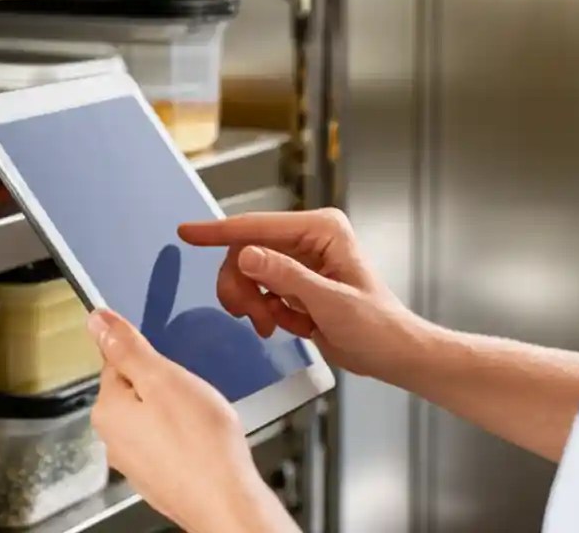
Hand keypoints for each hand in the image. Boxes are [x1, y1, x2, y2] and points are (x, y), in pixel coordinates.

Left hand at [87, 310, 296, 532]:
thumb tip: (94, 318)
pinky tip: (200, 443)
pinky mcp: (153, 479)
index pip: (117, 362)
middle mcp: (110, 438)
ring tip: (200, 420)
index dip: (150, 359)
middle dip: (163, 387)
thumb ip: (127, 348)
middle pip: (134, 391)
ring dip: (173, 412)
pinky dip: (180, 438)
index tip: (173, 371)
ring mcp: (131, 463)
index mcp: (107, 409)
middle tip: (192, 396)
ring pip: (150, 418)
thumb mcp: (163, 378)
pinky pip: (163, 444)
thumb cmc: (199, 438)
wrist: (224, 501)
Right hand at [178, 209, 424, 381]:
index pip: (259, 226)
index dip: (220, 232)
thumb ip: (287, 278)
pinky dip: (264, 311)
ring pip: (248, 273)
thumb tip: (247, 255)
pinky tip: (286, 325)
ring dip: (252, 302)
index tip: (187, 232)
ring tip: (271, 324)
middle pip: (246, 251)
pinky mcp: (295, 282)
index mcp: (322, 229)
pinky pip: (259, 291)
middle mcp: (309, 238)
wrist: (391, 353)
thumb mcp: (330, 302)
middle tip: (250, 315)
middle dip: (242, 285)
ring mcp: (300, 261)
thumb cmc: (376, 326)